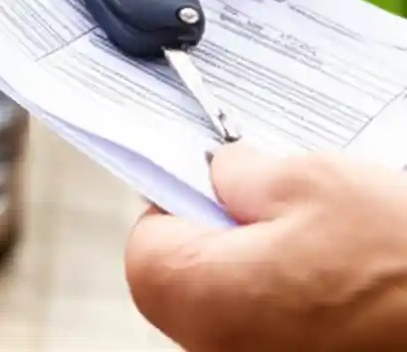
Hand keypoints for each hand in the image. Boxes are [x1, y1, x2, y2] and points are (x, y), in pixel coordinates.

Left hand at [125, 143, 406, 350]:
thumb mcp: (315, 183)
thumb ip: (243, 173)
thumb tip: (219, 171)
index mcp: (205, 302)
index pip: (148, 244)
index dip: (179, 200)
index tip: (216, 178)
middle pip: (192, 283)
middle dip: (229, 234)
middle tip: (282, 201)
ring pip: (243, 310)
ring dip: (273, 270)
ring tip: (334, 240)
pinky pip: (284, 334)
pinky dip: (307, 304)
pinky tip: (355, 278)